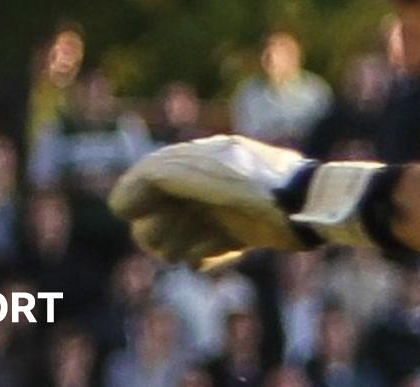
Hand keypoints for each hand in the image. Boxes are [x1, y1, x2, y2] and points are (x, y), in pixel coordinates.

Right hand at [108, 135, 312, 267]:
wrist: (301, 205)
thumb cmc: (246, 182)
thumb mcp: (192, 168)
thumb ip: (150, 178)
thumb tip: (118, 206)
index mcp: (188, 162)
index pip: (141, 185)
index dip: (139, 200)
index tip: (149, 207)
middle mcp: (197, 187)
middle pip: (149, 222)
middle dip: (160, 230)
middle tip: (186, 226)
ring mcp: (213, 214)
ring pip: (171, 243)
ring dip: (182, 245)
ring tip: (209, 238)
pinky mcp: (232, 237)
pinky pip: (198, 257)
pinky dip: (204, 256)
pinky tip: (224, 249)